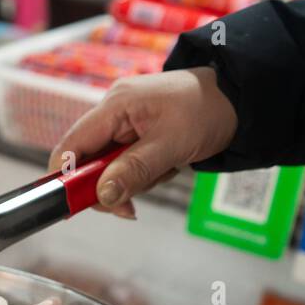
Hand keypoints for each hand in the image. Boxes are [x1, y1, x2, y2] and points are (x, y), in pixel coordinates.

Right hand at [48, 67, 237, 216]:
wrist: (239, 99)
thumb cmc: (207, 111)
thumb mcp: (171, 144)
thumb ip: (134, 170)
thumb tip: (102, 196)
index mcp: (115, 105)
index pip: (71, 146)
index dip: (65, 178)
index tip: (74, 206)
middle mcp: (113, 112)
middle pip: (87, 162)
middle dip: (107, 186)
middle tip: (129, 205)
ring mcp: (124, 124)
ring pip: (108, 168)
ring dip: (131, 180)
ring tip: (163, 171)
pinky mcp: (137, 135)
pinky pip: (126, 164)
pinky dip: (143, 174)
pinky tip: (165, 167)